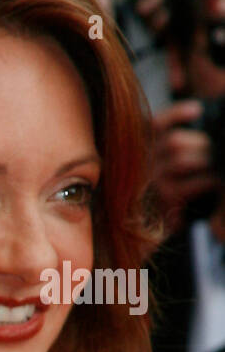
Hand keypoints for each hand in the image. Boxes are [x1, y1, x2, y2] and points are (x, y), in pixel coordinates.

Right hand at [150, 100, 219, 237]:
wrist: (141, 242)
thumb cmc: (153, 206)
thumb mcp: (156, 175)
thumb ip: (166, 152)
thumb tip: (195, 127)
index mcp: (137, 155)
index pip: (154, 125)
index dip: (176, 114)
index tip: (197, 109)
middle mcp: (138, 168)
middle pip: (174, 142)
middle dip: (200, 142)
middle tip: (212, 151)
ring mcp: (149, 185)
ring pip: (182, 160)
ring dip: (205, 161)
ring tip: (214, 168)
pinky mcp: (162, 203)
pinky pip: (192, 185)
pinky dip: (208, 182)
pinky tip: (213, 184)